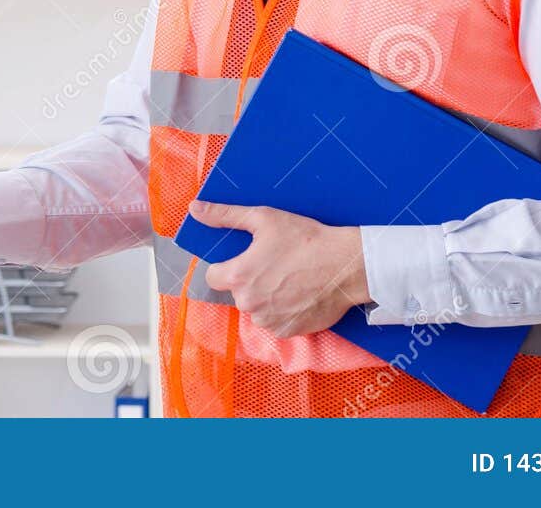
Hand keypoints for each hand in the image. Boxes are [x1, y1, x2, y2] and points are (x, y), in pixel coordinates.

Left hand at [188, 202, 370, 338]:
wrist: (345, 266)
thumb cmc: (305, 239)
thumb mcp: (263, 218)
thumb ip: (224, 215)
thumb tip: (194, 209)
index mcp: (238, 276)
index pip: (213, 277)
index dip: (227, 266)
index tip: (245, 260)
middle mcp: (249, 303)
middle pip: (237, 293)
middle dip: (249, 281)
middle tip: (274, 265)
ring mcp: (269, 321)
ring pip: (256, 309)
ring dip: (266, 298)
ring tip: (289, 279)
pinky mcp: (288, 331)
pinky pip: (275, 322)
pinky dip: (283, 311)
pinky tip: (298, 294)